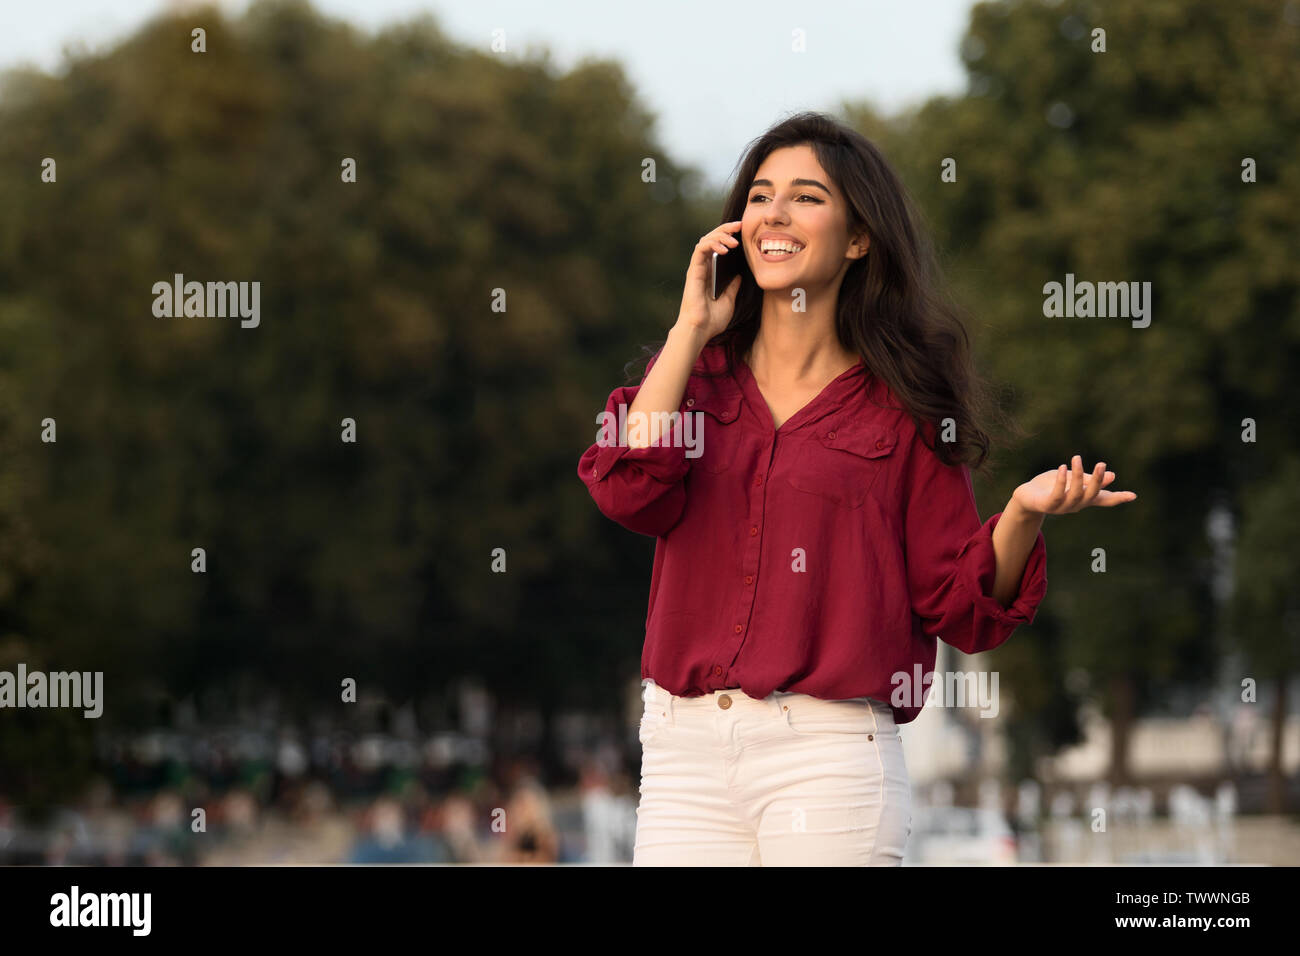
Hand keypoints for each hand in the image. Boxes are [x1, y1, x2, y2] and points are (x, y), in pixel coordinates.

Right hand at [675, 220, 742, 337]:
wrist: (700, 330)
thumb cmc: (712, 319)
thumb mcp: (729, 300)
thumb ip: (733, 286)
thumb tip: (740, 275)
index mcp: (711, 273)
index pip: (719, 247)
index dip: (729, 236)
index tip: (744, 232)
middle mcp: (703, 268)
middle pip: (712, 239)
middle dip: (726, 229)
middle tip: (740, 225)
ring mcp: (697, 268)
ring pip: (705, 240)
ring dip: (720, 235)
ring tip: (734, 240)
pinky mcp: (693, 271)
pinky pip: (700, 250)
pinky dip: (712, 244)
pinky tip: (724, 248)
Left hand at [1013, 454, 1136, 515]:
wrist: (1025, 497)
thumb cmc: (1050, 486)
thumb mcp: (1071, 479)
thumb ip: (1088, 479)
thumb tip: (1113, 476)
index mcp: (1083, 498)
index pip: (1104, 500)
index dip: (1118, 498)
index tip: (1134, 495)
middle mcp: (1075, 505)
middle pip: (1091, 495)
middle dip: (1097, 480)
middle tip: (1101, 464)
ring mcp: (1062, 507)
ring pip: (1075, 494)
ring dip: (1077, 476)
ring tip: (1076, 458)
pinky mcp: (1047, 505)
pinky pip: (1057, 494)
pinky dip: (1061, 481)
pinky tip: (1062, 468)